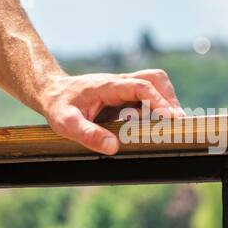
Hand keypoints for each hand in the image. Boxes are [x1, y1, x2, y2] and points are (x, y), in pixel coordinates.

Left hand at [41, 69, 183, 154]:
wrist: (51, 92)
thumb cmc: (58, 106)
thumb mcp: (66, 123)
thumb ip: (87, 134)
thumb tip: (114, 147)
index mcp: (108, 86)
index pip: (140, 87)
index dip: (158, 101)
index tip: (171, 118)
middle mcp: (119, 83)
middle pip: (155, 80)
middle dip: (169, 99)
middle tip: (176, 123)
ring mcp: (123, 88)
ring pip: (154, 85)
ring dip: (165, 103)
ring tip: (168, 126)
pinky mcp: (124, 95)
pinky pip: (146, 97)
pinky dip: (155, 109)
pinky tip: (152, 126)